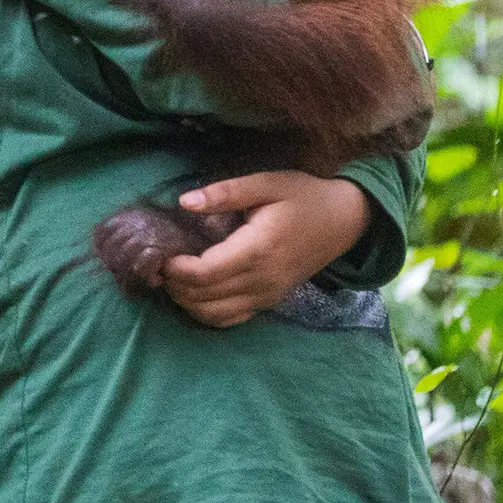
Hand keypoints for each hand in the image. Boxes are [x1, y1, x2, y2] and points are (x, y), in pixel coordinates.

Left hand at [161, 171, 369, 325]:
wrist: (345, 220)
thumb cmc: (304, 197)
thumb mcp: (266, 183)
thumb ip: (225, 192)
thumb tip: (184, 201)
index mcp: (258, 249)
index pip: (205, 272)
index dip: (175, 268)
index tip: (159, 252)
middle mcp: (263, 280)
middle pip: (204, 296)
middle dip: (173, 283)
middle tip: (156, 263)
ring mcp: (268, 295)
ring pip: (214, 313)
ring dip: (185, 300)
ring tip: (170, 276)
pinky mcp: (270, 301)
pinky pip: (231, 319)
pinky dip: (204, 312)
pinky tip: (192, 293)